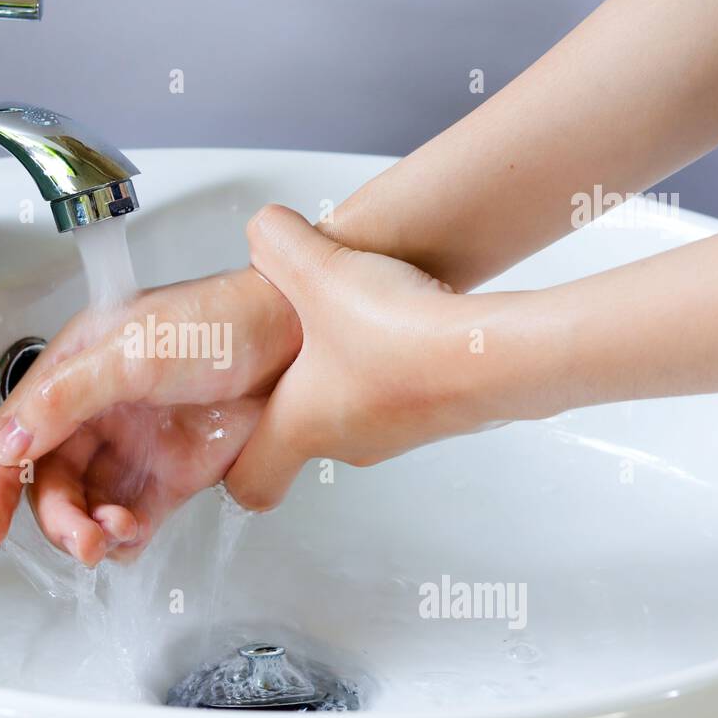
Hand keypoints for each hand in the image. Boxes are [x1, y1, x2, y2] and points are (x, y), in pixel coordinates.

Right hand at [0, 268, 301, 564]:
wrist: (297, 339)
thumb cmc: (220, 321)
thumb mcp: (133, 354)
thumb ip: (66, 399)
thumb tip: (10, 442)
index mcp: (73, 372)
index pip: (15, 433)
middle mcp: (97, 410)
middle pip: (51, 481)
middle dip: (57, 517)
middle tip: (80, 538)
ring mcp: (134, 445)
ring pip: (88, 506)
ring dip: (90, 531)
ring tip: (112, 535)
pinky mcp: (173, 474)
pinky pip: (132, 519)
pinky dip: (125, 537)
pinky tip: (133, 535)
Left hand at [225, 205, 557, 509]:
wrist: (492, 351)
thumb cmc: (402, 334)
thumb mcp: (318, 271)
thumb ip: (277, 243)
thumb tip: (262, 232)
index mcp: (301, 428)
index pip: (249, 485)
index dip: (229, 468)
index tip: (225, 440)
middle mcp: (348, 442)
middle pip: (300, 443)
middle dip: (287, 404)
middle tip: (279, 362)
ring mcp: (396, 434)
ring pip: (351, 418)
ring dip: (341, 380)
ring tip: (343, 326)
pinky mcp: (437, 415)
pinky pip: (397, 399)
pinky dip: (389, 370)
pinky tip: (396, 324)